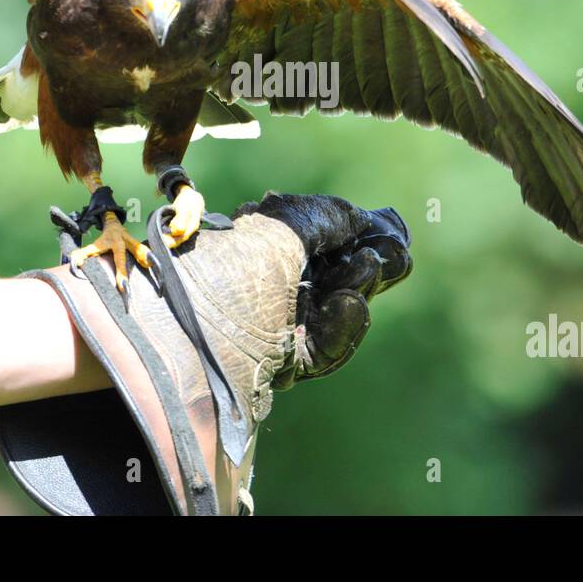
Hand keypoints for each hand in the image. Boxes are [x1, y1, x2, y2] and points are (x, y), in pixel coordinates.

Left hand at [234, 193, 411, 387]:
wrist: (187, 349)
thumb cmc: (227, 277)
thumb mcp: (278, 230)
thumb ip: (323, 217)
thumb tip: (358, 218)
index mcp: (253, 243)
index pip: (312, 236)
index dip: (350, 232)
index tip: (384, 229)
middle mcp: (261, 283)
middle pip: (328, 273)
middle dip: (363, 261)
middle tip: (395, 252)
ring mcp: (271, 325)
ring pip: (331, 308)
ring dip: (357, 287)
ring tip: (369, 267)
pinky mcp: (280, 364)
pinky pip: (323, 345)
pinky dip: (343, 326)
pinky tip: (352, 303)